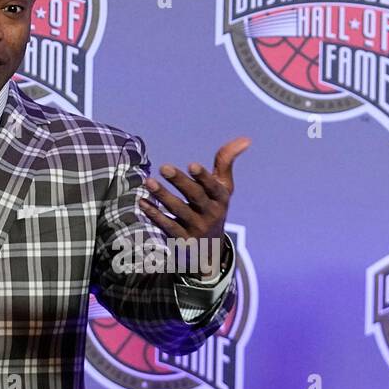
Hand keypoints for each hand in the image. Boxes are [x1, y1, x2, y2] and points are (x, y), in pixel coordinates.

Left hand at [138, 136, 250, 279]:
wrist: (210, 249)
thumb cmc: (214, 207)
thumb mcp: (223, 187)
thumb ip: (226, 162)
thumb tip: (245, 139)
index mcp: (221, 199)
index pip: (213, 187)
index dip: (203, 177)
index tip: (192, 165)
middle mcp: (211, 214)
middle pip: (195, 197)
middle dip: (180, 182)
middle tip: (164, 167)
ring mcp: (196, 228)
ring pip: (178, 210)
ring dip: (163, 196)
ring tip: (148, 181)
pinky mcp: (182, 240)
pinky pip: (167, 225)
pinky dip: (154, 214)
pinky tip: (143, 202)